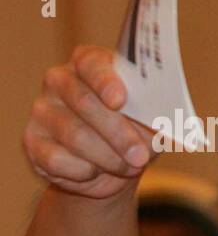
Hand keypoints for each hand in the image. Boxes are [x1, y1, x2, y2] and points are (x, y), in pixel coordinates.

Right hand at [23, 46, 155, 198]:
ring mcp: (42, 109)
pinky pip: (58, 159)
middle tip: (140, 156)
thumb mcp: (153, 123)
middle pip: (86, 103)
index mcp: (91, 63)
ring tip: (129, 166)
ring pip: (75, 135)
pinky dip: (85, 172)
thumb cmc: (136, 132)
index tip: (119, 100)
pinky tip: (96, 171)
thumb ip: (157, 116)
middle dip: (119, 134)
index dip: (106, 81)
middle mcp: (60, 80)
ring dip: (108, 157)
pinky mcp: (32, 141)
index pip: (92, 63)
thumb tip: (167, 120)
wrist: (114, 167)